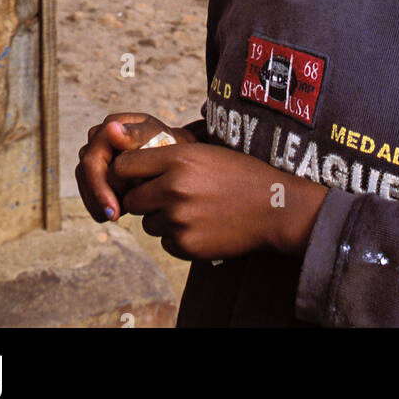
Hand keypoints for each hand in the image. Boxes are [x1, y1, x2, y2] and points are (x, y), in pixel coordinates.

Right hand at [75, 112, 193, 222]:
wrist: (171, 153)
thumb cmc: (166, 143)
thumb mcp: (156, 138)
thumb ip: (135, 135)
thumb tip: (111, 129)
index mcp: (111, 125)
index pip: (92, 160)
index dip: (99, 187)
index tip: (114, 210)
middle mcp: (98, 138)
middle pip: (84, 172)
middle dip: (98, 198)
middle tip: (114, 217)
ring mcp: (95, 153)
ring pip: (85, 183)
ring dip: (98, 202)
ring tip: (117, 214)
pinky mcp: (96, 170)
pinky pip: (90, 191)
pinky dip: (100, 204)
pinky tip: (115, 211)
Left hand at [112, 139, 328, 260]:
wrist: (273, 206)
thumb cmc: (238, 174)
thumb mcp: (203, 152)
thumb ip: (167, 158)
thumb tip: (128, 167)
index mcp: (178, 159)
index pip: (125, 166)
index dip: (126, 173)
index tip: (134, 177)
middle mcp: (174, 188)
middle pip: (132, 200)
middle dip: (143, 200)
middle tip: (164, 196)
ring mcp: (179, 219)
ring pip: (148, 223)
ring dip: (162, 219)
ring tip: (192, 210)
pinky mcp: (186, 245)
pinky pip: (165, 242)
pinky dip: (177, 237)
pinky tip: (201, 225)